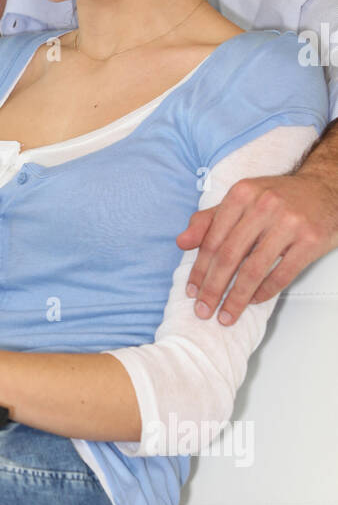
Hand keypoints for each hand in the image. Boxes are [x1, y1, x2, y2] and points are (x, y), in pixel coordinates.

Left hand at [178, 171, 337, 324]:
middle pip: (229, 256)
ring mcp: (290, 222)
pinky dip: (265, 291)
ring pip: (254, 269)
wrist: (325, 188)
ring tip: (226, 315)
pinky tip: (254, 301)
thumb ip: (209, 220)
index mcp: (242, 194)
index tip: (191, 291)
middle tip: (203, 310)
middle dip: (213, 288)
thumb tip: (182, 242)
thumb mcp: (241, 200)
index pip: (213, 239)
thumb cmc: (278, 198)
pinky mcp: (310, 239)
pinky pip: (282, 273)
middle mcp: (264, 205)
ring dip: (237, 298)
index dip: (199, 269)